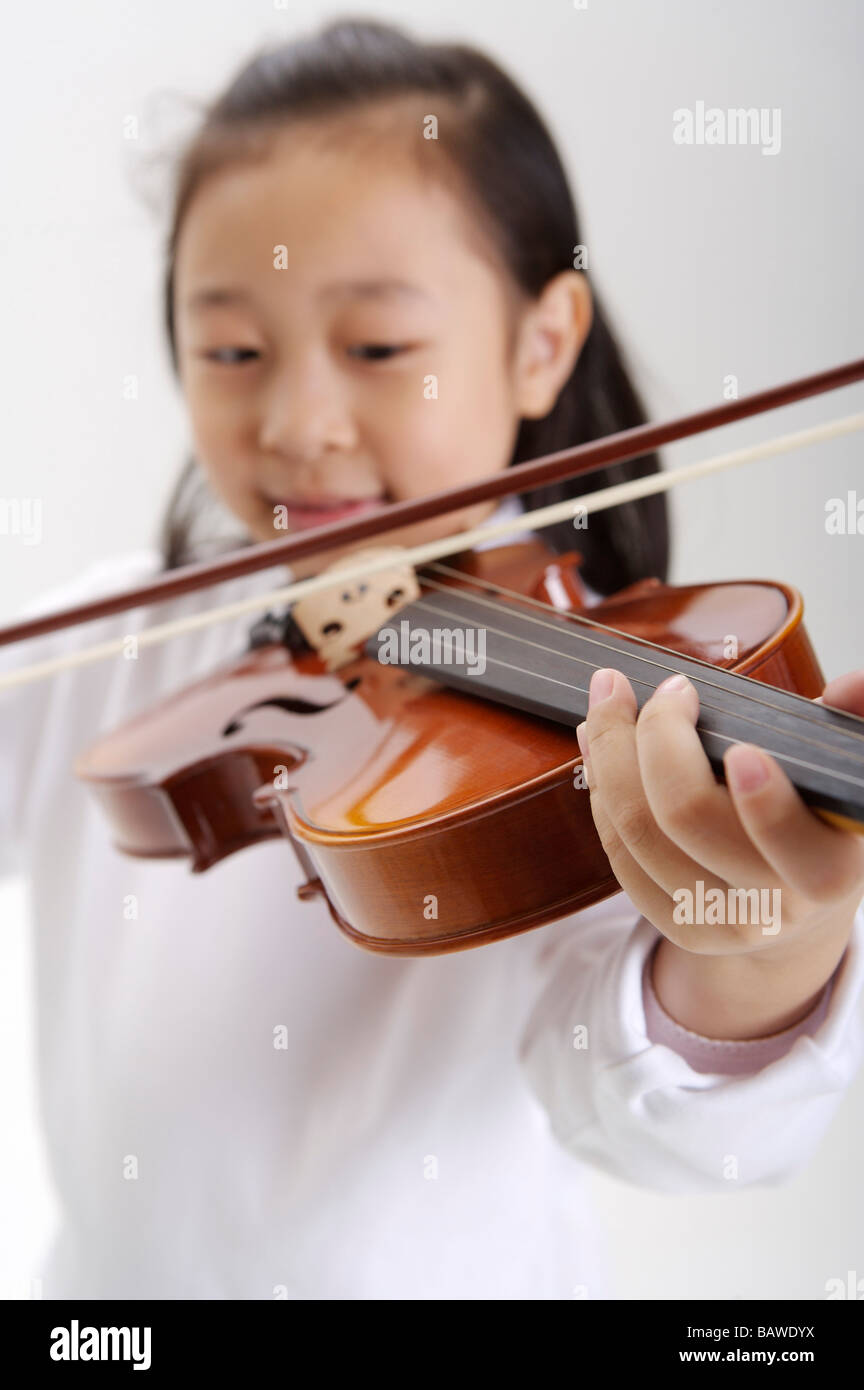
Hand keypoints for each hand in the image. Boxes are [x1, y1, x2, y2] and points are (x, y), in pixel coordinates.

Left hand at [575, 667, 863, 1035]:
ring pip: (636, 831)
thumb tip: (852, 685)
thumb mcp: (847, 772)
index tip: (743, 748)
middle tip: (667, 686)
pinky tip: (599, 746)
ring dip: (611, 753)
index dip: (764, 802)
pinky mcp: (673, 923)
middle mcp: (773, 904)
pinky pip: (618, 853)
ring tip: (611, 698)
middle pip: (686, 817)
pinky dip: (601, 790)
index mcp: (829, 867)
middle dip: (659, 735)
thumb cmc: (820, 818)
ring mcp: (717, 921)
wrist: (801, 903)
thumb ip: (856, 723)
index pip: (793, 845)